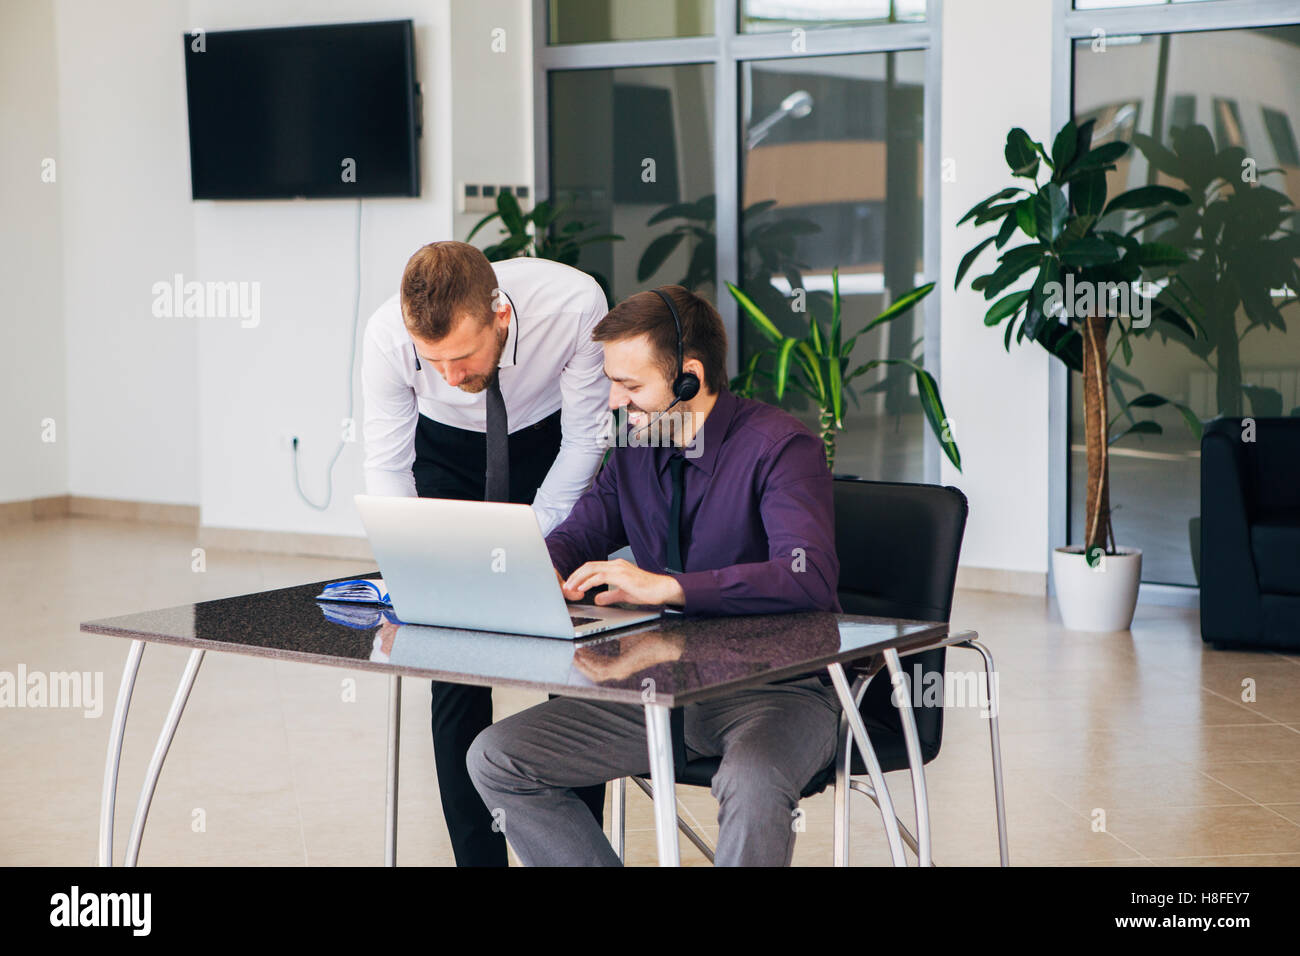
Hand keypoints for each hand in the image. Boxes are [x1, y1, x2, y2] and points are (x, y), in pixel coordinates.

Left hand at [561, 559, 684, 607]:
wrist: (662, 589)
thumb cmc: (648, 591)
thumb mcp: (624, 594)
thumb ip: (610, 595)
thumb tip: (598, 598)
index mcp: (617, 567)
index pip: (593, 567)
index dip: (580, 575)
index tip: (572, 584)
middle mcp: (616, 565)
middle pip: (589, 566)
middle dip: (575, 576)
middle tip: (566, 585)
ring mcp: (619, 569)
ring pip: (592, 569)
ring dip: (578, 579)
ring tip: (570, 588)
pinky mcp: (622, 576)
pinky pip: (600, 577)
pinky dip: (588, 582)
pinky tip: (582, 589)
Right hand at [573, 632, 684, 680]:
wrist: (667, 645)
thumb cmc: (651, 641)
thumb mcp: (627, 638)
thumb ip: (614, 639)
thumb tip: (603, 629)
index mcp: (620, 666)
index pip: (597, 668)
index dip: (585, 663)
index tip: (576, 654)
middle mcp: (619, 672)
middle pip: (592, 673)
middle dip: (580, 664)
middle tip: (571, 654)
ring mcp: (620, 671)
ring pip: (594, 673)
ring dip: (582, 664)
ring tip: (573, 654)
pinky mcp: (622, 668)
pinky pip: (600, 668)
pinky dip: (589, 662)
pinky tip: (584, 654)